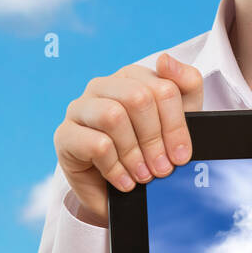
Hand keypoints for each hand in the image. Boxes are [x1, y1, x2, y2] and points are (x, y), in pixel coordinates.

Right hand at [53, 52, 202, 224]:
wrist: (121, 193)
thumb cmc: (151, 150)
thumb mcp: (183, 119)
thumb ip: (186, 84)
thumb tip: (165, 59)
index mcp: (131, 77)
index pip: (163, 87)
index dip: (176, 125)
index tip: (181, 156)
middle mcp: (103, 86)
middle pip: (138, 98)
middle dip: (155, 139)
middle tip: (162, 169)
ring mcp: (80, 108)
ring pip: (113, 116)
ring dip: (134, 153)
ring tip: (143, 176)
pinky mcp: (65, 135)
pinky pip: (96, 144)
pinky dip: (116, 167)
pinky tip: (124, 182)